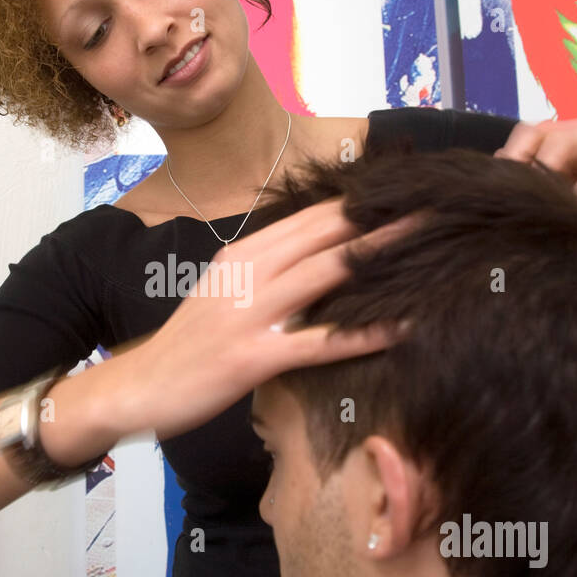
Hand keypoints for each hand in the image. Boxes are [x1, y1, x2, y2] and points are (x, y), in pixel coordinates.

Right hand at [113, 198, 413, 440]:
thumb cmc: (190, 341)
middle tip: (437, 203)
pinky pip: (317, 343)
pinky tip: (401, 328)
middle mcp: (248, 273)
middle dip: (381, 217)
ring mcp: (249, 313)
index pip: (313, 217)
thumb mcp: (224, 289)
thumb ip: (266, 267)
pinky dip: (360, 334)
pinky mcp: (252, 357)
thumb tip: (318, 251)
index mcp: (244, 253)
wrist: (140, 384)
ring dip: (378, 257)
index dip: (363, 202)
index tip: (408, 192)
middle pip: (325, 234)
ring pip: (324, 274)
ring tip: (430, 244)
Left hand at [495, 118, 576, 254]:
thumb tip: (492, 214)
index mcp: (560, 144)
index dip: (507, 164)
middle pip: (539, 133)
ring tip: (548, 205)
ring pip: (569, 138)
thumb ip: (539, 202)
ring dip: (553, 171)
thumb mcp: (569, 211)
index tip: (494, 196)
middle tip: (519, 202)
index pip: (522, 139)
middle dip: (524, 167)